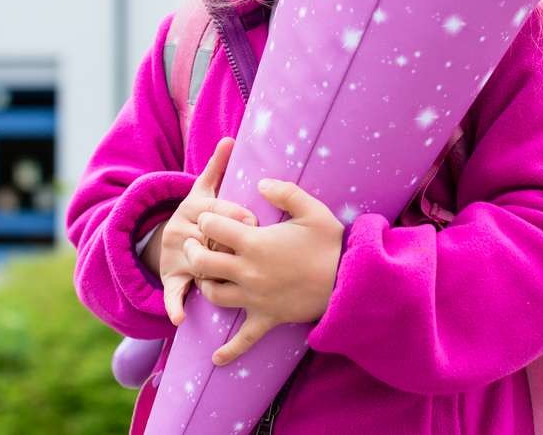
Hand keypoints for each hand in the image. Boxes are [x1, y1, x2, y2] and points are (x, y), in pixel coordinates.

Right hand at [155, 137, 257, 327]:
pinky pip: (172, 293)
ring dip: (210, 272)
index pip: (214, 210)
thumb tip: (230, 138)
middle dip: (227, 245)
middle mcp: (180, 230)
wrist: (169, 239)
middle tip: (248, 251)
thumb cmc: (198, 214)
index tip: (253, 219)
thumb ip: (218, 165)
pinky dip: (174, 305)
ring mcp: (175, 256)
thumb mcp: (204, 188)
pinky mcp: (171, 278)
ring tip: (229, 277)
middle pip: (205, 238)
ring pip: (194, 264)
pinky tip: (180, 318)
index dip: (234, 215)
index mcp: (192, 208)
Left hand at [182, 177, 344, 365]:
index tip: (210, 216)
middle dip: (193, 250)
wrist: (349, 280)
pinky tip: (216, 360)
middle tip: (194, 243)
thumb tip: (261, 182)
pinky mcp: (267, 318)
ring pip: (214, 295)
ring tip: (206, 276)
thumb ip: (284, 191)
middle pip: (202, 262)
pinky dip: (228, 352)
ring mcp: (255, 297)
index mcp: (255, 242)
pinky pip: (244, 340)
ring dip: (204, 285)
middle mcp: (248, 271)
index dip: (207, 218)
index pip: (213, 226)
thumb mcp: (311, 209)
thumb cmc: (330, 243)